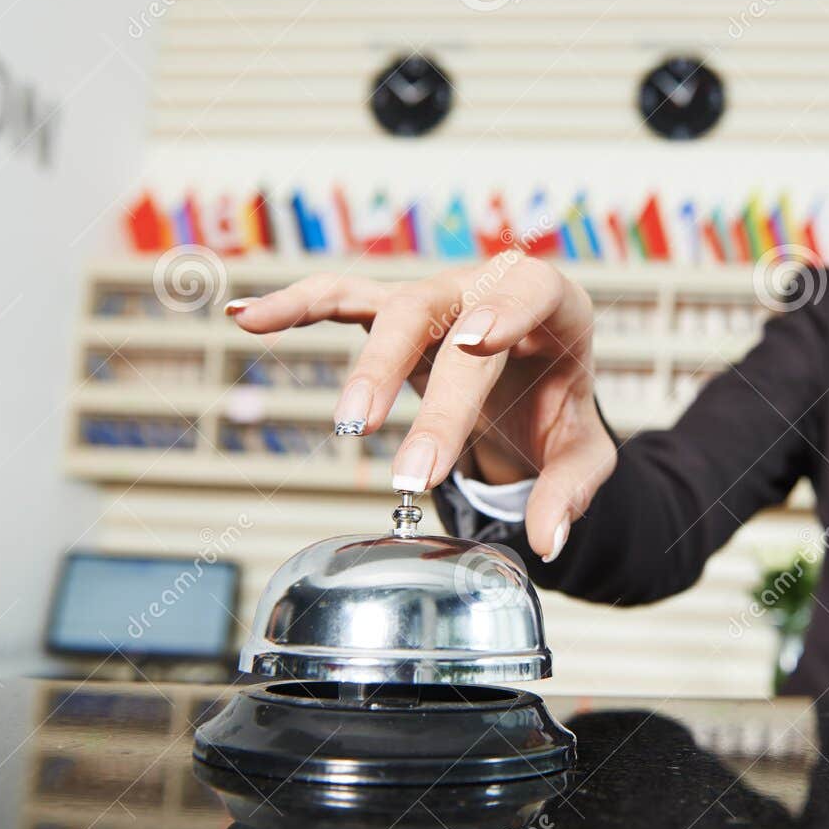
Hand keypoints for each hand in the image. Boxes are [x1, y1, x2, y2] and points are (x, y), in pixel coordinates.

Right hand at [226, 254, 615, 560]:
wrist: (536, 376)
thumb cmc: (558, 404)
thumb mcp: (582, 451)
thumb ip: (570, 490)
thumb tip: (547, 540)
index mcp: (552, 307)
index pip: (529, 291)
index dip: (502, 310)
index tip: (474, 344)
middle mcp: (488, 288)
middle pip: (450, 323)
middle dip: (434, 399)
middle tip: (415, 470)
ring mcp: (436, 297)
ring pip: (393, 311)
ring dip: (369, 368)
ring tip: (352, 424)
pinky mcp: (393, 312)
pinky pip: (339, 300)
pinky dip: (295, 307)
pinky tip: (246, 318)